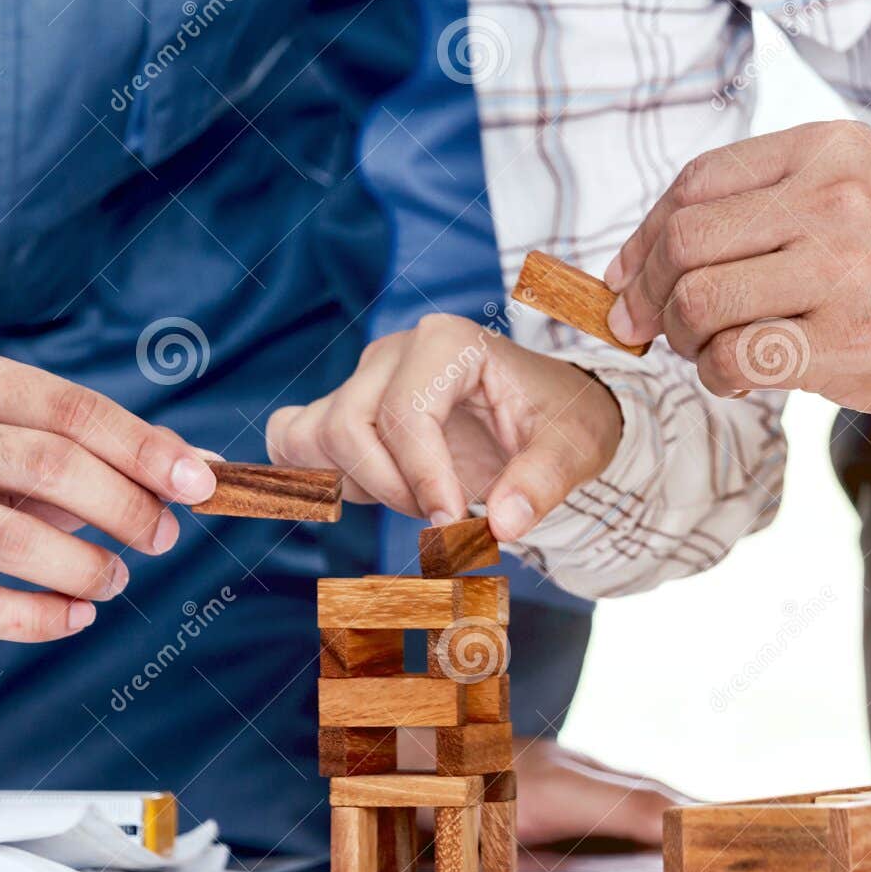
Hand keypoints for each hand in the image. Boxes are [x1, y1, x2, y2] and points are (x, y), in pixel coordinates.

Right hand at [0, 353, 215, 641]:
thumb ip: (126, 452)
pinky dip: (43, 619)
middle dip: (126, 507)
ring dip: (88, 567)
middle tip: (164, 538)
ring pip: (16, 540)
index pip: (75, 411)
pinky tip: (79, 616)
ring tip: (116, 579)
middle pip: (51, 467)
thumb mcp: (50, 443)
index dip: (146, 450)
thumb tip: (211, 469)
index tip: (201, 486)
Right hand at [265, 314, 621, 540]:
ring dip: (359, 484)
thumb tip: (502, 526)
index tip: (457, 526)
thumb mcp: (574, 449)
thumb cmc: (561, 421)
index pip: (405, 415)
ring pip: (313, 435)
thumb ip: (541, 484)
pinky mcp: (350, 405)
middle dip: (392, 488)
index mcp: (449, 345)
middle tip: (445, 515)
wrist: (550, 414)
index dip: (423, 481)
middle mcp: (396, 351)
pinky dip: (320, 475)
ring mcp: (366, 377)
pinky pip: (296, 438)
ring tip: (417, 498)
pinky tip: (375, 491)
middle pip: (346, 426)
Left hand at [601, 121, 870, 425]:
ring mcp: (844, 272)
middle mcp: (834, 200)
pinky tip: (738, 380)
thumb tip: (669, 247)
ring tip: (707, 354)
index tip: (626, 278)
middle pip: (684, 242)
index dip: (643, 238)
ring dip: (683, 340)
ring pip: (701, 301)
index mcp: (829, 150)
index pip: (694, 184)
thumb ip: (782, 197)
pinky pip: (739, 360)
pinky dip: (718, 376)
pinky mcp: (853, 344)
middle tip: (652, 329)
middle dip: (648, 295)